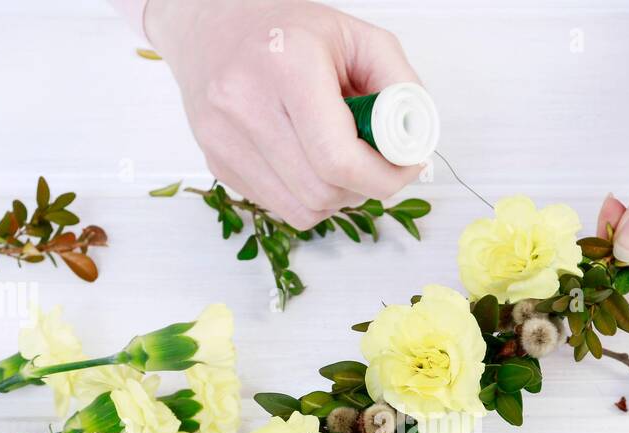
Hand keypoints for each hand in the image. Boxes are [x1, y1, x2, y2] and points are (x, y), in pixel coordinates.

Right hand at [146, 0, 422, 228]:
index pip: (339, 159)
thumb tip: (414, 144)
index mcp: (286, 64)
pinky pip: (280, 208)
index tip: (403, 168)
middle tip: (376, 166)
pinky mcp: (216, 161)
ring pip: (303, 210)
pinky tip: (308, 162)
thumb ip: (400, 87)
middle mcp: (244, 102)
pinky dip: (306, 197)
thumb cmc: (289, 31)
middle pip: (323, 191)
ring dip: (336, 198)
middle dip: (363, 188)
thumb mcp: (359, 38)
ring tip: (341, 162)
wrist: (214, 25)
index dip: (384, 178)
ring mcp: (223, 137)